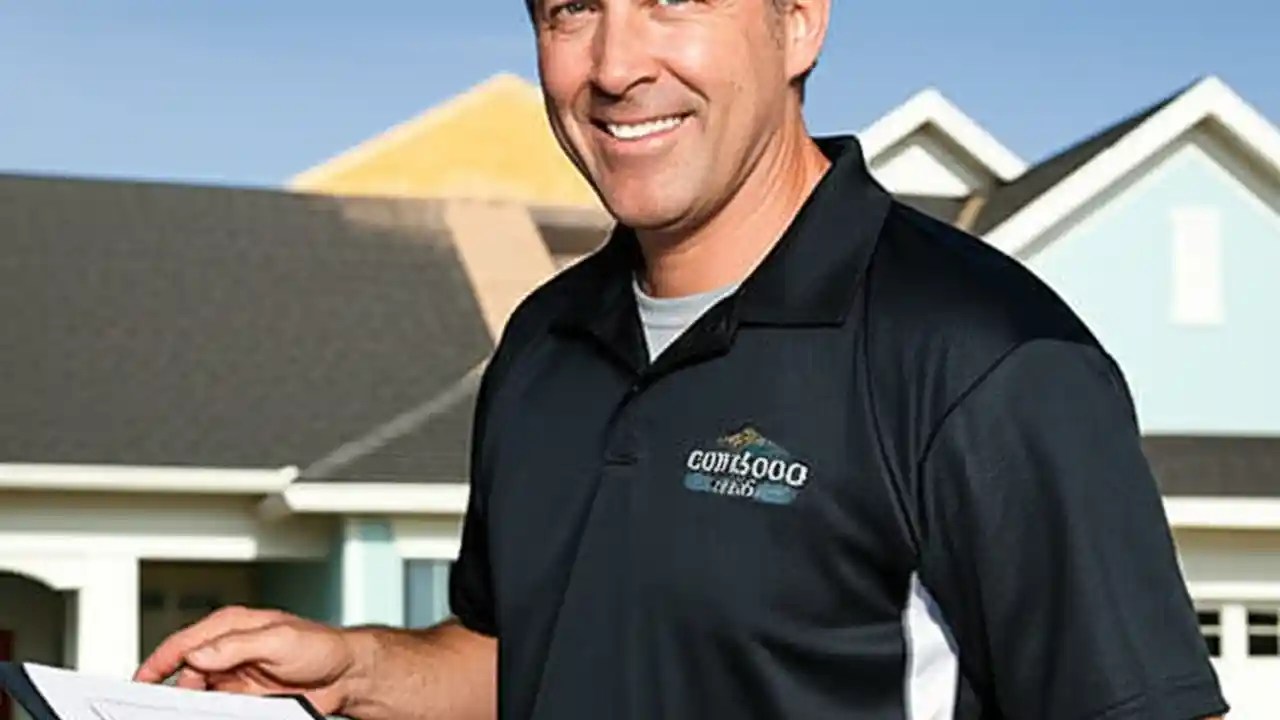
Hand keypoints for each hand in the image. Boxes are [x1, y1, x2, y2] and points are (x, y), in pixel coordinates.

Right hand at [133, 606, 362, 715]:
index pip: (184, 642)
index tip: (140, 681)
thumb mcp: (278, 640)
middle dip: (171, 688)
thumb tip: (199, 654)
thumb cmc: (320, 646)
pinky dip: (206, 712)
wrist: (346, 674)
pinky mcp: (244, 696)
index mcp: (233, 626)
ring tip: (185, 712)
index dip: (158, 662)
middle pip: (185, 671)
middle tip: (162, 707)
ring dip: (189, 703)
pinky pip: (215, 706)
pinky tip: (205, 715)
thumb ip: (236, 646)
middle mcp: (229, 649)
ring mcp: (235, 674)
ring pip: (197, 692)